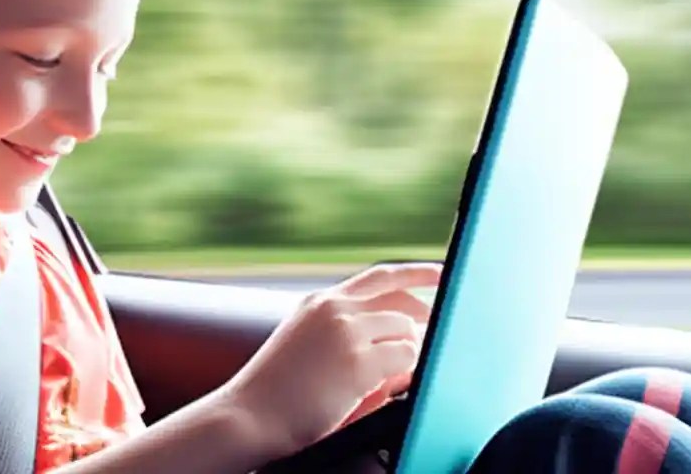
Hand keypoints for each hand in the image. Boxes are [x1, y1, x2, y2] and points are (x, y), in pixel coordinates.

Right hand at [222, 262, 440, 459]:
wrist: (248, 416)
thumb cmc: (275, 392)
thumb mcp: (305, 345)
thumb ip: (345, 334)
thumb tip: (399, 340)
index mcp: (320, 301)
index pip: (380, 276)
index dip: (416, 274)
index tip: (441, 274)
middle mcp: (334, 308)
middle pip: (400, 298)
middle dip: (427, 312)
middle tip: (441, 330)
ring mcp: (346, 332)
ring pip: (405, 330)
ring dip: (409, 353)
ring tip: (397, 374)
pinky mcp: (357, 362)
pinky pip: (405, 358)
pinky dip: (405, 372)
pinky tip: (390, 384)